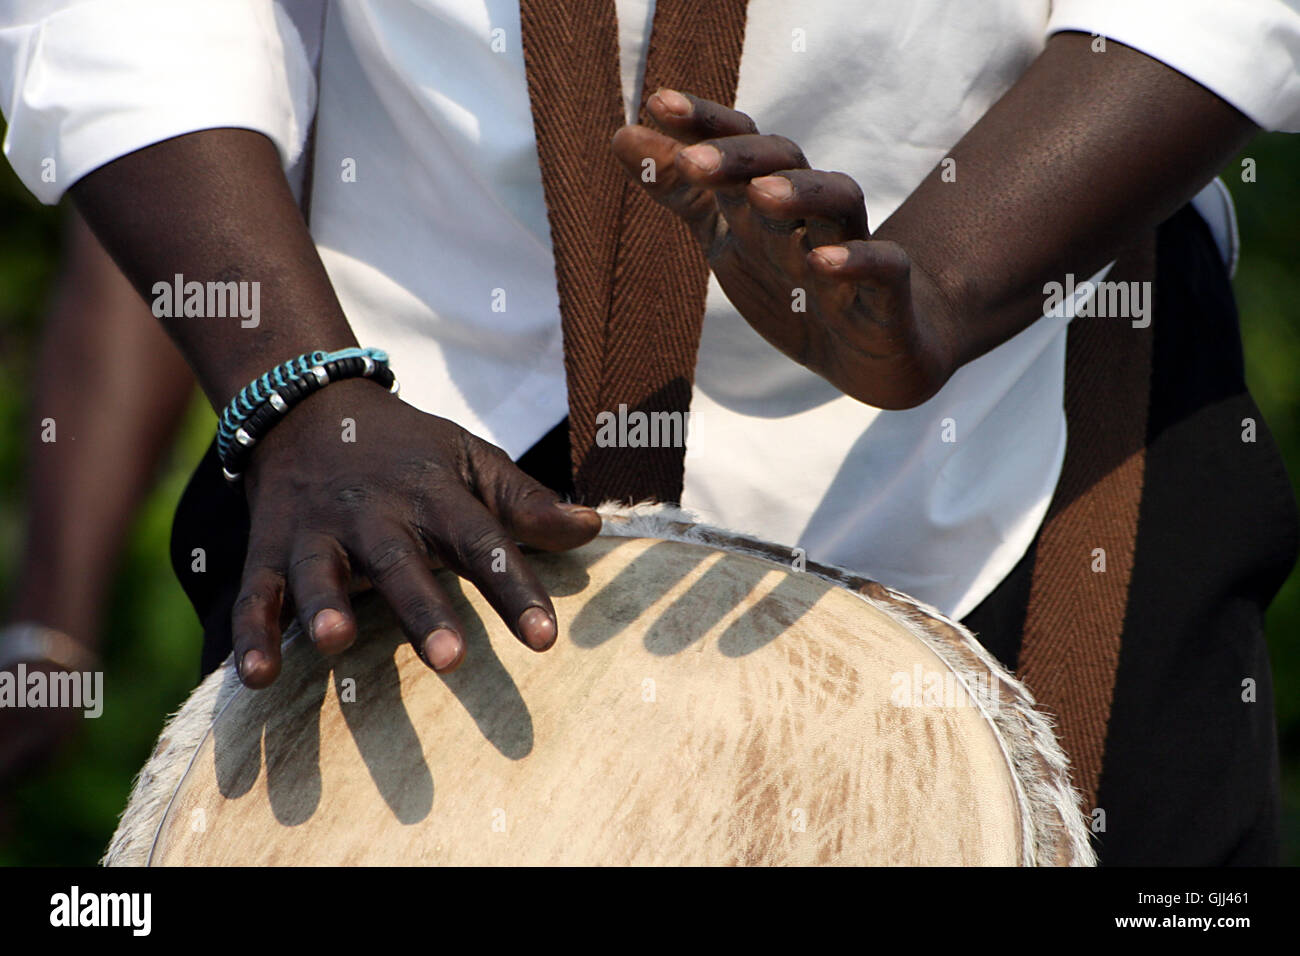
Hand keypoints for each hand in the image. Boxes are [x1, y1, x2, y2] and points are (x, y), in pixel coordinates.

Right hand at [233, 378, 601, 687]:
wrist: (309, 407)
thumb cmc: (408, 452)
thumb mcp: (471, 462)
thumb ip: (526, 503)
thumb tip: (594, 528)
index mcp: (433, 493)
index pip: (481, 540)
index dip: (513, 587)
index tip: (544, 638)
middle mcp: (374, 513)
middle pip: (400, 562)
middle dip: (423, 609)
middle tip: (452, 659)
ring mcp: (316, 532)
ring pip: (319, 573)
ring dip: (325, 607)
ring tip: (337, 642)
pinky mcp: (269, 552)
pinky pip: (256, 595)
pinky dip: (251, 634)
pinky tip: (256, 678)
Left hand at [612, 89, 960, 409]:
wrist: (865, 354)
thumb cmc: (792, 284)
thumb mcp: (728, 238)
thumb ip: (682, 192)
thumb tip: (623, 135)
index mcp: (770, 195)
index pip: (739, 143)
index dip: (703, 123)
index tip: (656, 104)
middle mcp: (811, 211)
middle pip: (785, 163)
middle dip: (740, 159)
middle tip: (694, 162)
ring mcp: (853, 246)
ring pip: (838, 202)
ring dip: (800, 193)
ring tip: (761, 194)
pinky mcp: (887, 292)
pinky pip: (882, 266)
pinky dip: (855, 260)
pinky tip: (821, 262)